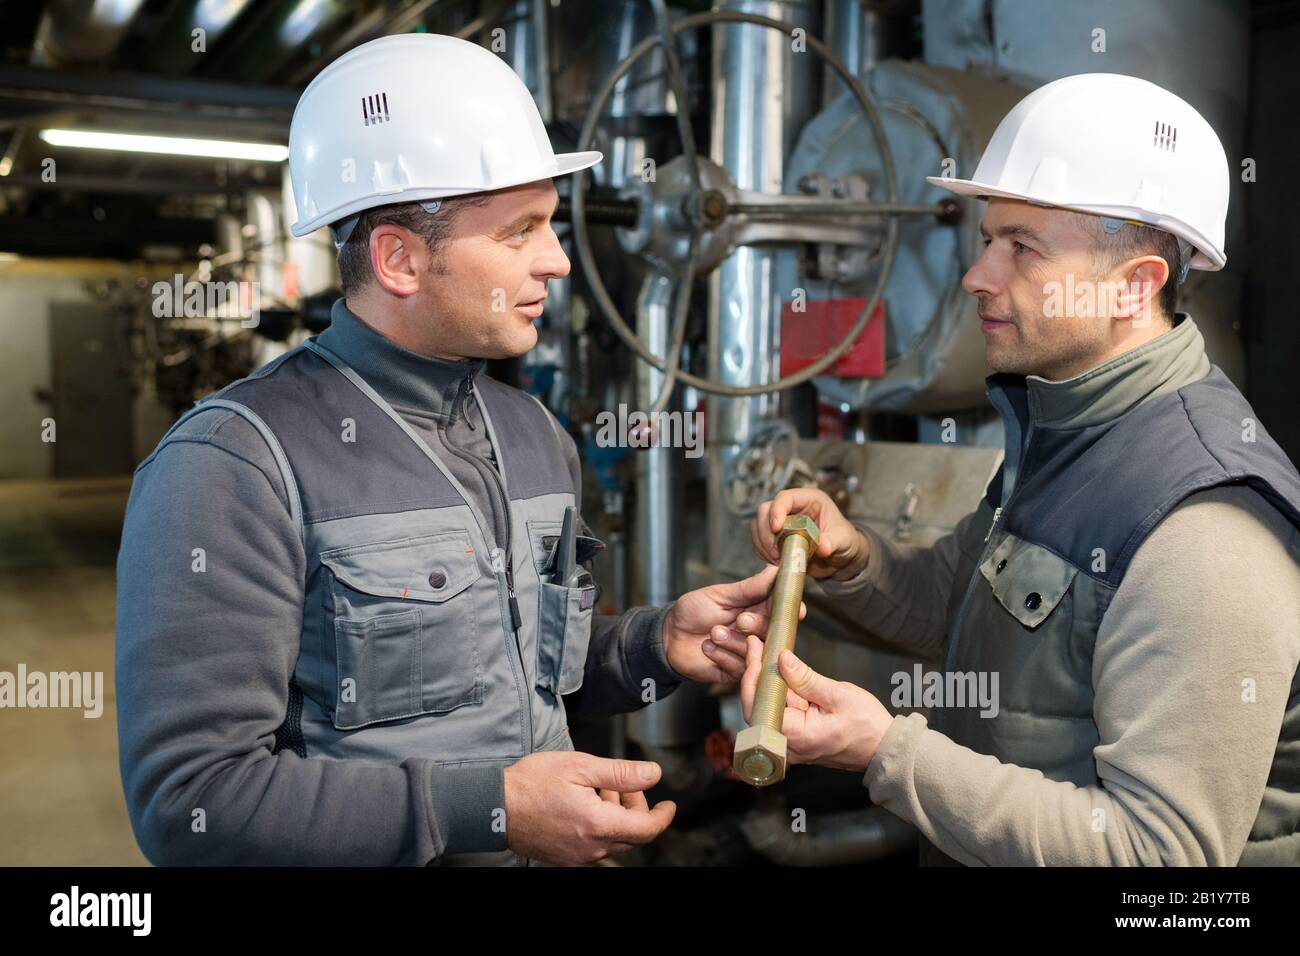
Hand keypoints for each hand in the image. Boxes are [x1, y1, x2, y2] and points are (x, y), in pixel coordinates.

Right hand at [503, 751, 676, 864]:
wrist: (495, 806)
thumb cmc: (532, 784)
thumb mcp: (581, 767)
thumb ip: (622, 773)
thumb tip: (653, 774)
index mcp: (599, 825)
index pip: (647, 829)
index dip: (663, 817)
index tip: (669, 805)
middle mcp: (591, 848)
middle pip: (632, 836)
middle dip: (636, 810)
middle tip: (622, 785)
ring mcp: (577, 857)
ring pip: (613, 840)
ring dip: (616, 816)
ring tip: (596, 788)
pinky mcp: (565, 859)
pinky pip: (594, 846)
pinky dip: (600, 826)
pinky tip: (584, 804)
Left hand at [662, 564, 805, 683]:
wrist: (669, 637)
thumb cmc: (693, 611)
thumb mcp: (720, 595)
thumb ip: (749, 588)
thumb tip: (775, 569)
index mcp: (757, 608)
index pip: (782, 610)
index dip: (791, 610)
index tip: (796, 610)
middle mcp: (757, 632)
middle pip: (774, 632)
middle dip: (757, 625)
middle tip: (740, 620)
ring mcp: (748, 653)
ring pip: (757, 651)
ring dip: (734, 641)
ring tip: (713, 632)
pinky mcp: (736, 672)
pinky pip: (740, 668)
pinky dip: (722, 655)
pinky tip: (707, 647)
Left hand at [738, 634, 893, 772]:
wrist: (882, 746)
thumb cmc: (866, 725)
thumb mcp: (838, 695)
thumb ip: (806, 679)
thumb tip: (782, 660)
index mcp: (796, 736)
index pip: (758, 706)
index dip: (752, 677)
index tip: (755, 651)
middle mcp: (787, 745)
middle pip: (757, 707)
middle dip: (755, 674)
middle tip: (757, 646)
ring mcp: (790, 743)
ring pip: (766, 709)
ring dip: (765, 681)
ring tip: (765, 652)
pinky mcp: (795, 737)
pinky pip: (778, 713)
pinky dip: (776, 692)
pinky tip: (778, 671)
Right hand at [751, 488, 870, 580]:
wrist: (840, 559)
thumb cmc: (845, 542)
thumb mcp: (844, 540)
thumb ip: (834, 541)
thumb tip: (823, 547)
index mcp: (809, 500)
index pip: (785, 498)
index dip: (777, 510)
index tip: (776, 528)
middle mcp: (792, 508)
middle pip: (765, 510)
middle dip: (765, 532)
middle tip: (775, 553)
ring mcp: (781, 522)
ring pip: (758, 526)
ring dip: (763, 545)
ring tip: (777, 561)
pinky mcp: (775, 538)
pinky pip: (760, 542)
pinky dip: (763, 553)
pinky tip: (775, 563)